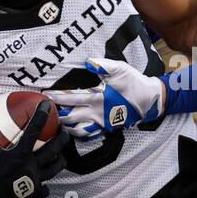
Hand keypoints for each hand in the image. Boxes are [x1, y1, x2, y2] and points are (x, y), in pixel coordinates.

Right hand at [0, 106, 67, 197]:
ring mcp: (33, 180)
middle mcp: (31, 165)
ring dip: (60, 160)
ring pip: (54, 169)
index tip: (46, 105)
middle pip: (53, 149)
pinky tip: (45, 183)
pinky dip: (46, 186)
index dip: (41, 115)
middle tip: (65, 132)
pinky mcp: (31, 193)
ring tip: (61, 155)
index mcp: (19, 153)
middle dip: (62, 139)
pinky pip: (44, 189)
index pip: (34, 129)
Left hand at [49, 57, 164, 138]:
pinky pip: (89, 135)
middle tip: (45, 110)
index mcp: (98, 98)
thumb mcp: (120, 69)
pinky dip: (77, 134)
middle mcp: (97, 113)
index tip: (45, 95)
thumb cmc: (134, 83)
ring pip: (77, 130)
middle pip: (70, 117)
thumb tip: (87, 61)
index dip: (57, 97)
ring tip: (56, 120)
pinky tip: (72, 129)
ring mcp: (102, 123)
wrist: (150, 100)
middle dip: (56, 114)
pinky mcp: (107, 129)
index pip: (71, 98)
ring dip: (65, 126)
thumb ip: (103, 65)